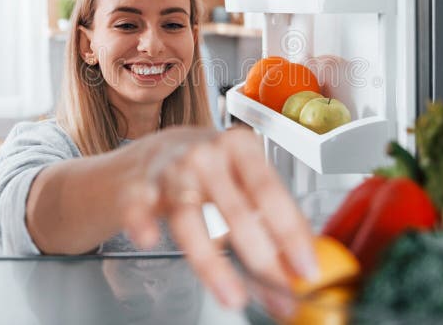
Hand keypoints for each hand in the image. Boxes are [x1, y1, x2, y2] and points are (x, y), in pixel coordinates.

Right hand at [117, 126, 317, 309]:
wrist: (153, 153)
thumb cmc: (207, 167)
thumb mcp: (243, 176)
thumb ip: (270, 215)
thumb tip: (301, 263)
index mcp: (239, 146)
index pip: (270, 191)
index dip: (291, 233)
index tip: (305, 267)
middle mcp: (205, 154)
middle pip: (236, 210)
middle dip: (262, 259)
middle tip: (280, 294)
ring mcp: (169, 171)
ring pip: (190, 219)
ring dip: (212, 264)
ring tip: (233, 296)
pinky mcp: (136, 189)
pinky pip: (138, 209)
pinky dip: (143, 223)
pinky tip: (149, 238)